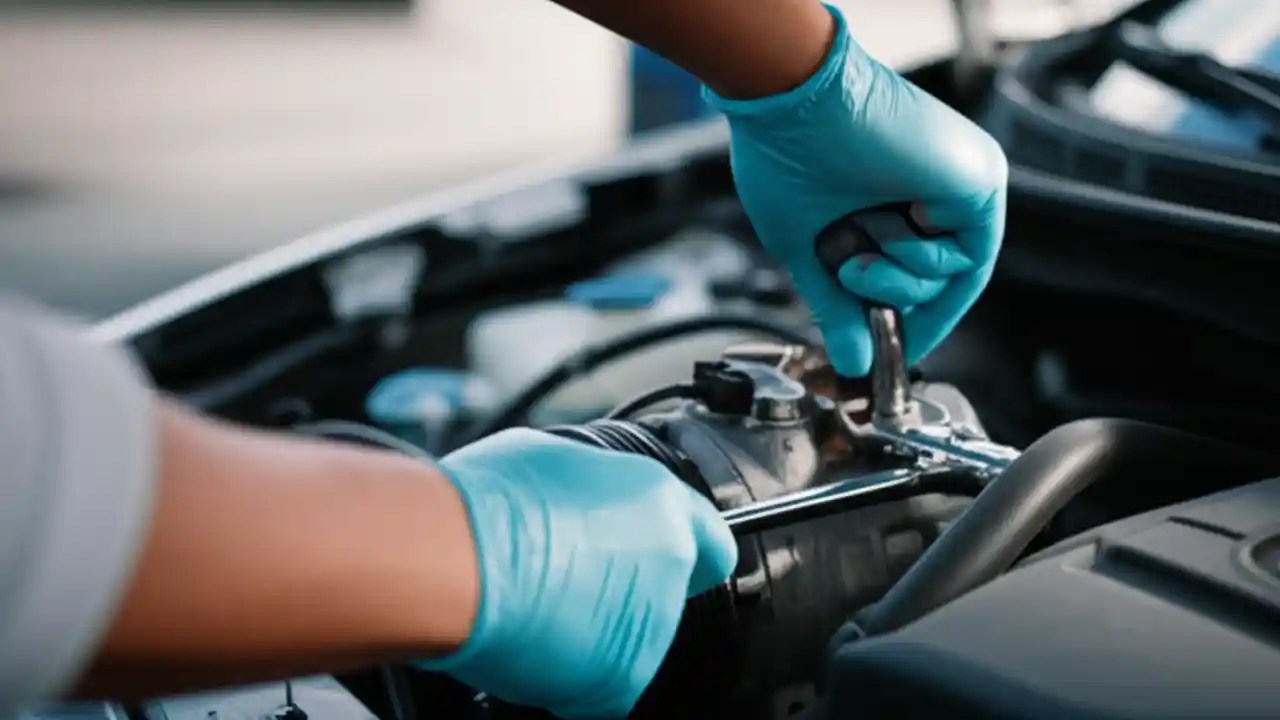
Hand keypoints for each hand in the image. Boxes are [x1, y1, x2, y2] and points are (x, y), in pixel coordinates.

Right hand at [417, 429, 737, 717]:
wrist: (456, 563)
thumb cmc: (489, 503)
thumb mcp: (554, 458)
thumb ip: (596, 485)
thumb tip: (586, 497)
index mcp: (662, 504)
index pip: (713, 540)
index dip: (686, 549)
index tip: (665, 557)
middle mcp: (668, 564)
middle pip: (663, 588)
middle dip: (625, 584)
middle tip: (567, 572)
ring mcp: (648, 626)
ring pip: (630, 633)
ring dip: (597, 624)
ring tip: (541, 599)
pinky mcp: (618, 678)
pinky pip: (601, 676)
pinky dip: (572, 665)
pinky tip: (535, 633)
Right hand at [705, 3, 1007, 376]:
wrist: (791, 103)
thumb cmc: (785, 155)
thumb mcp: (810, 253)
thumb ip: (838, 310)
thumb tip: (854, 364)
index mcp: (899, 195)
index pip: (919, 275)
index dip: (902, 317)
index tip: (881, 348)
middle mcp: (940, 187)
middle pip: (938, 283)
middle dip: (890, 296)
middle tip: (851, 273)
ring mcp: (964, 181)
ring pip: (954, 278)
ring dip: (898, 278)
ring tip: (862, 244)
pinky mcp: (980, 179)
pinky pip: (971, 259)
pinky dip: (922, 262)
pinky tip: (889, 230)